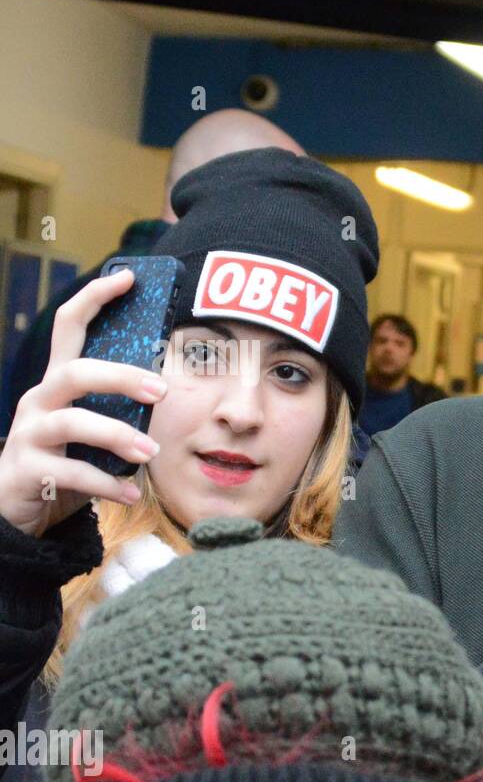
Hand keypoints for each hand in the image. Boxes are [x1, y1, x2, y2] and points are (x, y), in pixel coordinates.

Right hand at [0, 269, 164, 537]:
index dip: (95, 297)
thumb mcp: (92, 426)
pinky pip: (71, 472)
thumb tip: (167, 388)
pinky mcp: (27, 469)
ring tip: (151, 453)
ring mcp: (29, 434)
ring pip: (72, 423)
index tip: (128, 277)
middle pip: (75, 373)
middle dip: (121, 377)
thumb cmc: (66, 457)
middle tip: (162, 391)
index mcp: (58, 382)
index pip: (69, 326)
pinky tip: (132, 495)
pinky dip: (107, 485)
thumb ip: (118, 407)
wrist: (17, 504)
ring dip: (117, 436)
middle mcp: (39, 399)